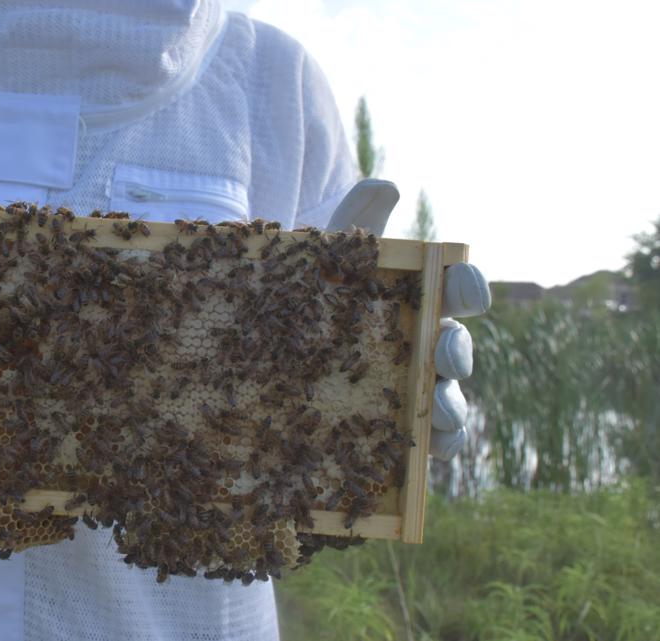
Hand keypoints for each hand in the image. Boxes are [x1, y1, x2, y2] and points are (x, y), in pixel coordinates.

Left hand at [326, 179, 491, 460]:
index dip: (468, 288)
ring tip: (440, 415)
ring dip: (452, 409)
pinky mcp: (389, 433)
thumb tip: (386, 184)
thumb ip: (354, 222)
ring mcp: (409, 392)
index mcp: (416, 301)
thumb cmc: (305, 294)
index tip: (460, 290)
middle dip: (457, 353)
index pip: (458, 291)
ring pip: (448, 403)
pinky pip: (422, 447)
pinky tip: (423, 454)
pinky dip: (431, 451)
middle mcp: (422, 347)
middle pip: (455, 350)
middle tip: (443, 357)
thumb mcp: (322, 259)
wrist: (260, 340)